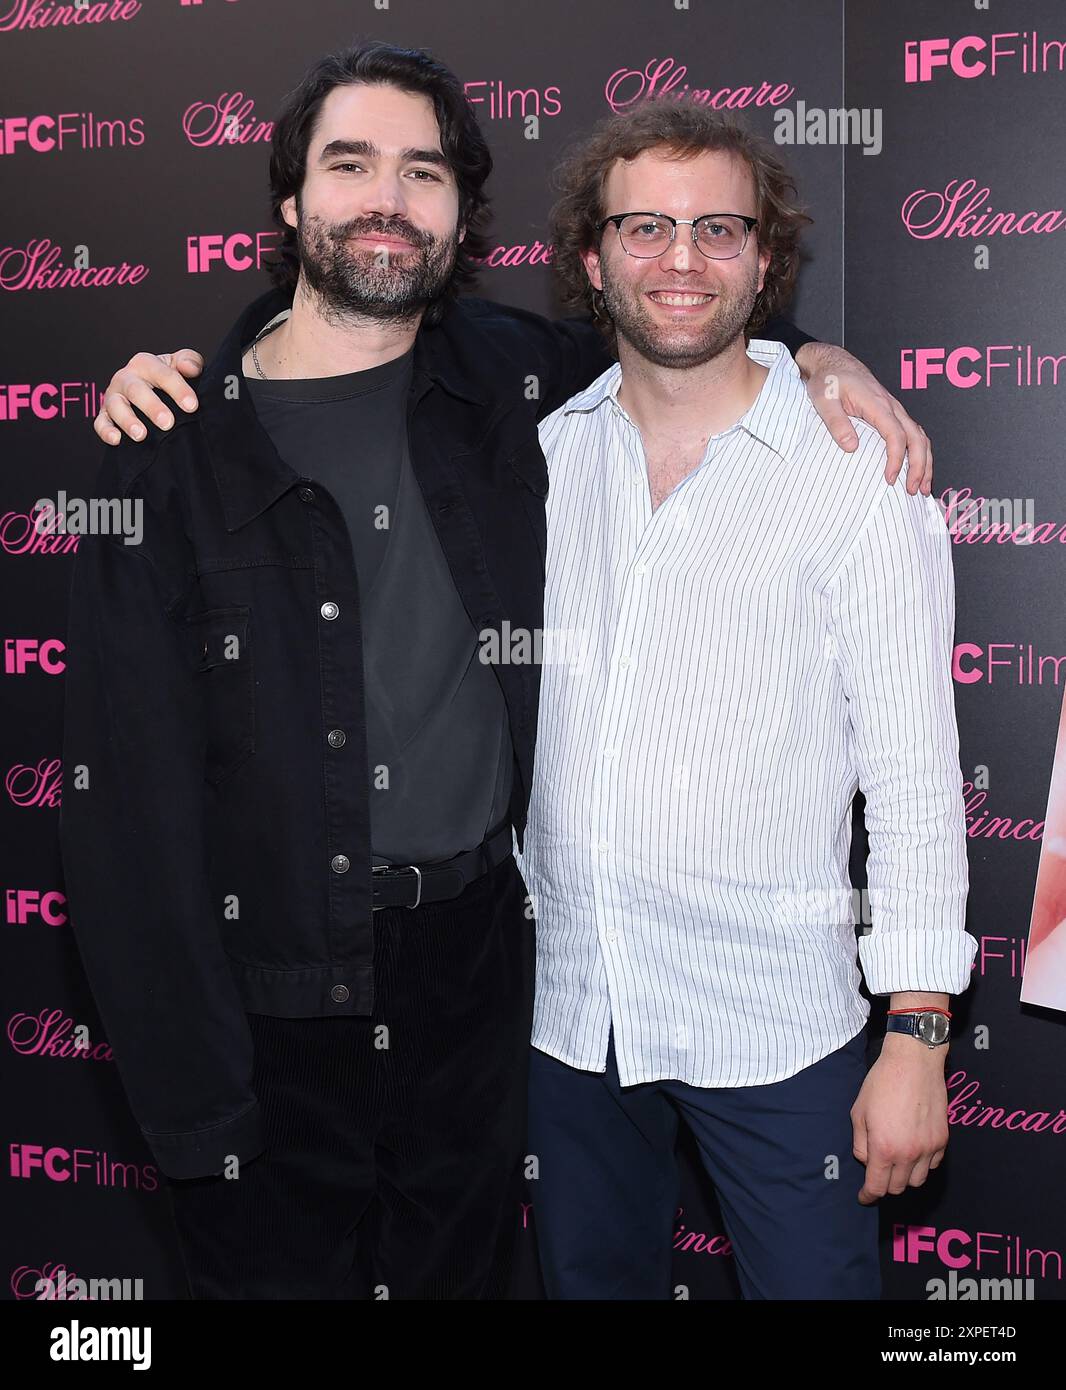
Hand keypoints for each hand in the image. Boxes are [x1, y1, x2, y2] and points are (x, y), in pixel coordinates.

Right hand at [94, 349, 203, 444]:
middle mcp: (126, 377)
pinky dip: (106, 431)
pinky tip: (116, 440)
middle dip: (151, 407)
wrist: (153, 389)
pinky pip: (101, 422)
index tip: (192, 406)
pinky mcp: (105, 414)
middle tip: (167, 423)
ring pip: (116, 406)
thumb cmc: (169, 377)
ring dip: (127, 420)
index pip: (162, 373)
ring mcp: (114, 396)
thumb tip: (190, 369)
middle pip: (136, 390)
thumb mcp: (181, 365)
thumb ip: (190, 361)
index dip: (178, 389)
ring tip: (140, 435)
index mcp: (146, 363)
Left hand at [795, 342, 931, 495]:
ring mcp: (894, 410)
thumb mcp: (824, 401)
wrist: (833, 363)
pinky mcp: (891, 414)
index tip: (890, 479)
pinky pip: (912, 433)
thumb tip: (851, 447)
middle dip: (919, 466)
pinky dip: (919, 452)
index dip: (896, 459)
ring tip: (922, 486)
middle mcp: (891, 406)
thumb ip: (837, 423)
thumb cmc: (828, 380)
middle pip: (917, 438)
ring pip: (919, 436)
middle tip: (914, 490)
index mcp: (877, 404)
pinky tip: (916, 468)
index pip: (895, 435)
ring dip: (924, 461)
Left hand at [851, 1032, 948, 1203]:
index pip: (877, 1187)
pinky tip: (913, 1151)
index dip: (868, 1196)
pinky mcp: (943, 1140)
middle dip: (885, 1185)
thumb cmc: (881, 1083)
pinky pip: (933, 1165)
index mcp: (884, 1148)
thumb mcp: (858, 1112)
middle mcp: (909, 1153)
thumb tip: (867, 1161)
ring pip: (918, 1180)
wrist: (914, 1062)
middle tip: (877, 1173)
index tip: (864, 1198)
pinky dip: (922, 1164)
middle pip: (898, 1187)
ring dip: (905, 1177)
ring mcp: (929, 1148)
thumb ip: (860, 1143)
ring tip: (895, 1162)